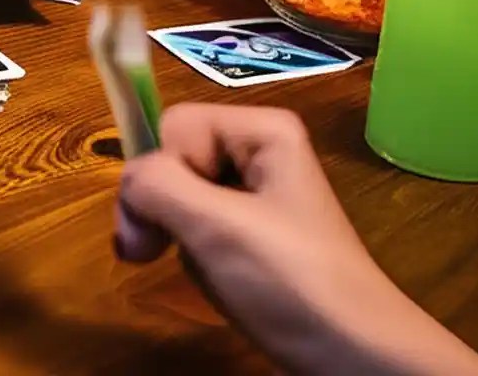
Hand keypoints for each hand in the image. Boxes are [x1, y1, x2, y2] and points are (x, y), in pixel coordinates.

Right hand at [117, 103, 477, 374]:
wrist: (351, 352)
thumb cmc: (290, 280)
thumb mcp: (216, 226)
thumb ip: (156, 186)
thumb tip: (126, 184)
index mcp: (262, 130)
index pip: (173, 126)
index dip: (160, 172)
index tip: (161, 225)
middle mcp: (258, 150)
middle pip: (172, 156)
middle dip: (157, 204)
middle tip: (153, 251)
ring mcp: (254, 191)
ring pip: (176, 191)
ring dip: (171, 231)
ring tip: (198, 265)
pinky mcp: (249, 229)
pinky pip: (193, 220)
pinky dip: (186, 247)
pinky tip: (208, 271)